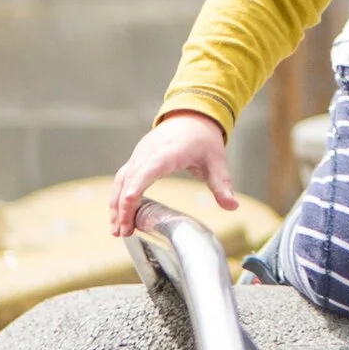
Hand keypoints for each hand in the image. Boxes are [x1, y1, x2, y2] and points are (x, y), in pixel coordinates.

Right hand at [108, 112, 238, 237]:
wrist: (191, 117)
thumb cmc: (203, 141)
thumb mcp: (217, 162)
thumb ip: (222, 185)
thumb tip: (233, 206)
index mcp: (170, 152)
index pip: (149, 169)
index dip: (137, 186)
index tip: (129, 203)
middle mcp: (149, 153)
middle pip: (129, 180)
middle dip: (123, 206)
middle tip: (124, 232)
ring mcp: (139, 155)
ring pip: (121, 180)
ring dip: (116, 205)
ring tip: (118, 230)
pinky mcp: (136, 160)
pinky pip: (122, 179)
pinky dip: (118, 197)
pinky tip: (120, 216)